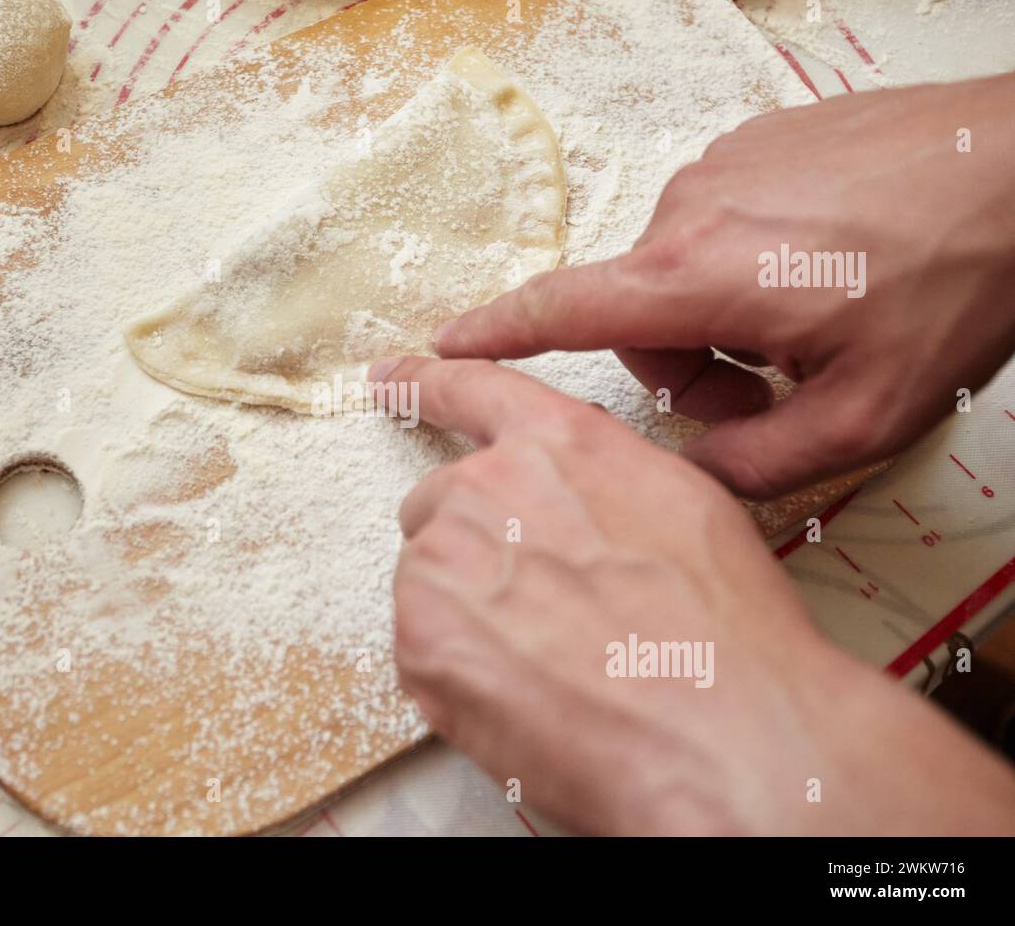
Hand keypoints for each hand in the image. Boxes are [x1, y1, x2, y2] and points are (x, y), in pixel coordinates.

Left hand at [372, 355, 1014, 833]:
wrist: (721, 731)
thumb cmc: (723, 630)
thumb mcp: (680, 504)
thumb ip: (596, 475)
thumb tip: (564, 489)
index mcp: (558, 444)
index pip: (471, 389)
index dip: (423, 383)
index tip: (389, 379)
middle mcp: (486, 486)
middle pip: (440, 504)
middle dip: (476, 546)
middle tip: (542, 604)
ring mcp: (443, 562)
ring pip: (431, 581)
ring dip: (469, 612)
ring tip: (551, 660)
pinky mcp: (419, 641)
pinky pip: (423, 647)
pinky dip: (460, 670)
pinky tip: (528, 694)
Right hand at [435, 72, 1014, 497]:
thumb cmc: (959, 276)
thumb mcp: (864, 413)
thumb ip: (754, 466)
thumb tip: (692, 478)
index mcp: (697, 275)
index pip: (558, 311)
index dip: (488, 337)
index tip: (434, 350)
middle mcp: (692, 210)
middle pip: (637, 316)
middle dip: (687, 370)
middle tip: (770, 392)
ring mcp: (726, 167)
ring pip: (681, 274)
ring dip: (724, 319)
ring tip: (812, 328)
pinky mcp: (759, 145)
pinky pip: (720, 226)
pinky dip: (752, 267)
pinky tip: (829, 271)